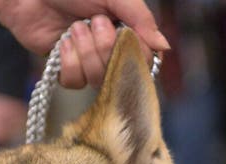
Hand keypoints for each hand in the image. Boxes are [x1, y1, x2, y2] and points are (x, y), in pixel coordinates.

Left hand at [0, 0, 168, 86]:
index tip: (121, 34)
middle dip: (103, 47)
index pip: (145, 59)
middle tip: (91, 21)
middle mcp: (111, 49)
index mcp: (127, 30)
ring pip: (98, 80)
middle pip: (120, 72)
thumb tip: (164, 48)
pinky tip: (62, 43)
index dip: (134, 53)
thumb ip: (141, 18)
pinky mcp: (67, 71)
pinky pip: (75, 83)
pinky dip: (67, 62)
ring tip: (73, 29)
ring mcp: (89, 62)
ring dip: (84, 52)